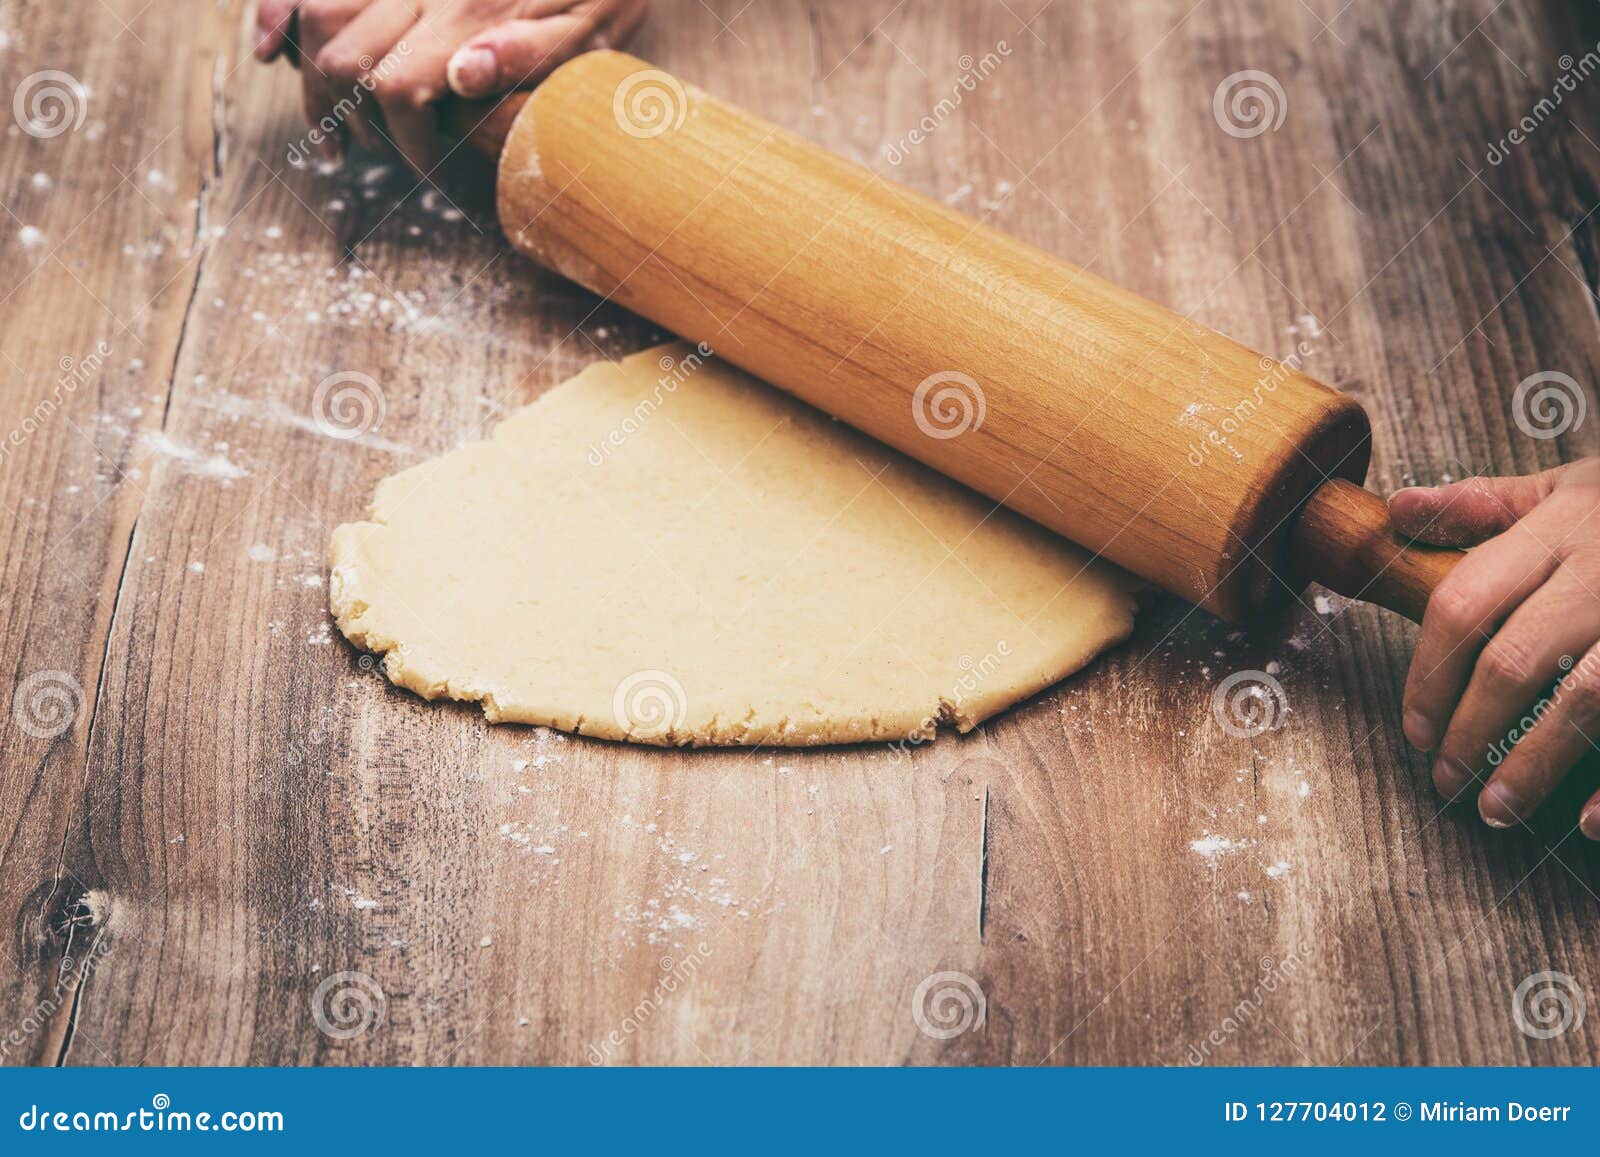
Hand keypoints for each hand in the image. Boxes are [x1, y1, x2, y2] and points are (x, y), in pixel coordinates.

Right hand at [254, 0, 649, 172]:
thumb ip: (521, 53)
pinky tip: (270, 49)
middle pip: (344, 58)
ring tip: (327, 136)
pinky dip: (279, 12)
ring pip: (318, 16)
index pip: (400, 89)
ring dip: (309, 80)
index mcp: (467, 15)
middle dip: (350, 122)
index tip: (431, 175)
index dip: (409, 144)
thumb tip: (461, 77)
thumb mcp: (581, 32)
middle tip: (367, 159)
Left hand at [1390, 459, 1599, 836]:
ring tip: (1497, 809)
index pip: (1463, 604)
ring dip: (1533, 764)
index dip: (1427, 673)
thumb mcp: (1567, 485)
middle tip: (1444, 779)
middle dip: (1468, 729)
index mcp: (1559, 530)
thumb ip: (1484, 503)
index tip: (1414, 730)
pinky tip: (1588, 820)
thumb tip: (1400, 508)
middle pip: (1513, 660)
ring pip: (1584, 699)